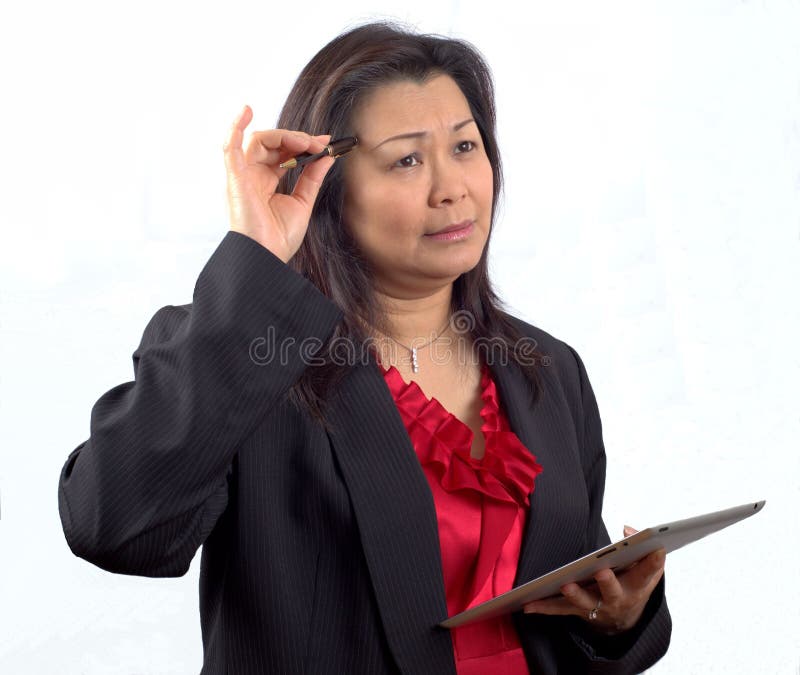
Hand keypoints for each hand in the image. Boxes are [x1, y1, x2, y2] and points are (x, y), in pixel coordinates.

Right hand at [222, 105, 335, 262]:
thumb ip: (312, 177)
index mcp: (266, 184)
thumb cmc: (279, 238)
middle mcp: (253, 177)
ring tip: (304, 142)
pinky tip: (246, 111)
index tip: (326, 143)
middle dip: (297, 139)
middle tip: (319, 143)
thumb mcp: (303, 203)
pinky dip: (236, 127)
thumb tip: (326, 155)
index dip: (303, 145)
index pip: (284, 154)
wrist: (266, 257)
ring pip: (259, 141)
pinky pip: (230, 147)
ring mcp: (243, 176)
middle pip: (273, 145)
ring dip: (284, 136)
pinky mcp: (235, 178)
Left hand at [522, 526, 665, 634]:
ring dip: (574, 594)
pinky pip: (559, 609)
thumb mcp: (646, 570)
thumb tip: (628, 530)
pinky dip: (544, 608)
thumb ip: (644, 549)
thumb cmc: (634, 585)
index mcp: (637, 586)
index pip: (648, 573)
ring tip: (564, 585)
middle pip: (613, 592)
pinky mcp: (577, 610)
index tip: (656, 549)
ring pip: (584, 602)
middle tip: (602, 571)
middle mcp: (617, 599)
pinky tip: (527, 604)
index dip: (653, 562)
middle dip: (608, 582)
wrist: (624, 620)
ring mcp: (596, 607)